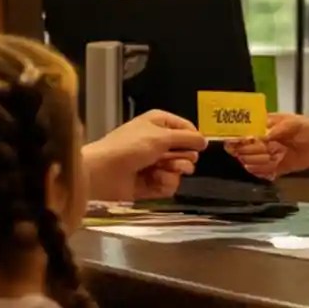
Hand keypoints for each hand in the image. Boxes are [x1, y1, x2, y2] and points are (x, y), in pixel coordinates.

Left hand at [82, 110, 207, 200]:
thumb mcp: (160, 137)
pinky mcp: (151, 183)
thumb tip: (205, 140)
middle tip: (172, 160)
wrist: (103, 172)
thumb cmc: (129, 147)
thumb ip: (186, 139)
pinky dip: (164, 184)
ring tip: (159, 172)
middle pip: (187, 151)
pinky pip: (170, 185)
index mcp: (159, 123)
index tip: (198, 146)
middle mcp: (158, 142)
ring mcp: (155, 164)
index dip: (193, 138)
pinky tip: (153, 182)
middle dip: (183, 158)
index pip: (187, 129)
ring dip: (173, 172)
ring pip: (180, 170)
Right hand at [224, 113, 308, 179]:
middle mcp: (261, 140)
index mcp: (263, 125)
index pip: (243, 131)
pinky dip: (262, 171)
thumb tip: (262, 137)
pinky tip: (271, 166)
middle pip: (243, 148)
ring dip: (257, 160)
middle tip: (261, 149)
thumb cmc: (307, 128)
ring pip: (250, 161)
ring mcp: (266, 155)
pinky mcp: (274, 167)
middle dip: (247, 150)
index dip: (236, 136)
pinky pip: (261, 172)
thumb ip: (276, 130)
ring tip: (271, 155)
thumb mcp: (292, 124)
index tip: (232, 141)